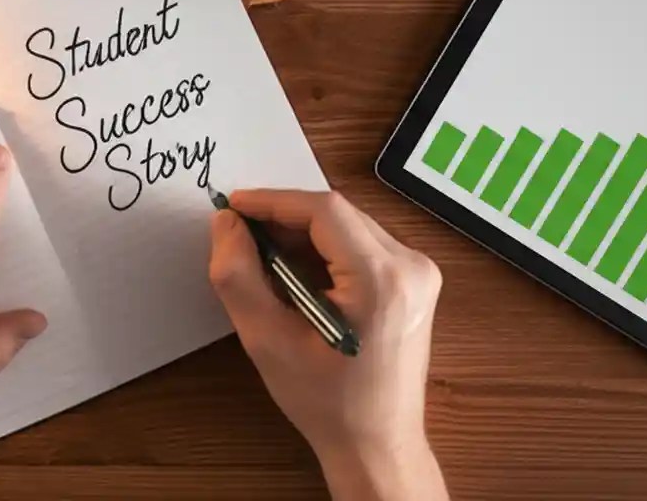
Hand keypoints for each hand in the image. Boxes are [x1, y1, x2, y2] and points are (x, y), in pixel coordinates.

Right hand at [209, 189, 445, 500]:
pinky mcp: (416, 281)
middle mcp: (411, 267)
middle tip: (241, 234)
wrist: (377, 444)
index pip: (324, 211)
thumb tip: (226, 223)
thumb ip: (238, 276)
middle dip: (285, 217)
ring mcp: (420, 273)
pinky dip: (325, 248)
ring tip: (264, 254)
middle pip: (338, 215)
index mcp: (382, 280)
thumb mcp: (267, 340)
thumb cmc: (325, 402)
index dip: (273, 201)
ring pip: (350, 226)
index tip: (233, 207)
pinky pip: (362, 244)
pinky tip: (296, 270)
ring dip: (304, 232)